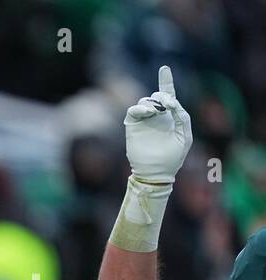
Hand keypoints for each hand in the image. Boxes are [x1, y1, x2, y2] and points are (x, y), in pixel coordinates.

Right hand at [125, 65, 192, 183]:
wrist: (157, 172)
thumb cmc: (173, 157)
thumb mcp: (186, 135)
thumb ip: (182, 116)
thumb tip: (171, 102)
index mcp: (169, 117)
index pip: (167, 95)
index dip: (165, 80)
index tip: (164, 68)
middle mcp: (156, 116)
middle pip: (156, 96)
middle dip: (162, 96)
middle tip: (167, 105)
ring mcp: (144, 121)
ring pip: (144, 101)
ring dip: (152, 102)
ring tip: (157, 112)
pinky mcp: (132, 126)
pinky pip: (132, 111)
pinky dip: (140, 108)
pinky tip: (148, 112)